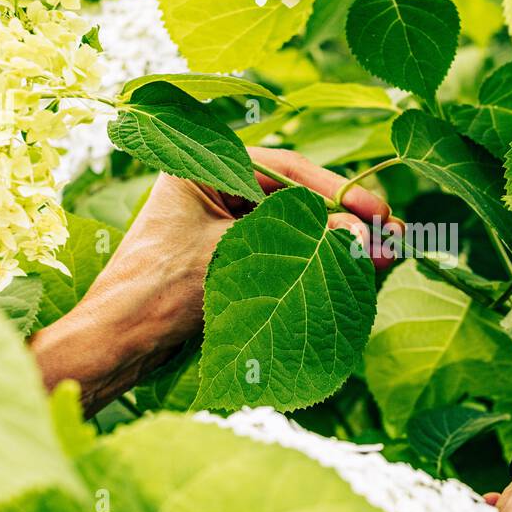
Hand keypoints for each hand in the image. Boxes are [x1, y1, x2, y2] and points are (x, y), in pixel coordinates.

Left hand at [30, 148, 396, 414]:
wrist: (118, 345)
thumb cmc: (159, 290)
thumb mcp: (236, 256)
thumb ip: (304, 241)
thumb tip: (369, 237)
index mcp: (202, 166)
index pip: (288, 170)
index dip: (339, 192)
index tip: (378, 212)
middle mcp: (214, 188)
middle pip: (297, 199)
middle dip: (345, 221)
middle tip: (393, 239)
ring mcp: (224, 226)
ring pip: (296, 229)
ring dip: (337, 245)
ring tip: (383, 258)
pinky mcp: (231, 261)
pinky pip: (285, 255)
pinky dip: (317, 265)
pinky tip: (353, 272)